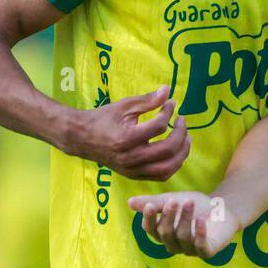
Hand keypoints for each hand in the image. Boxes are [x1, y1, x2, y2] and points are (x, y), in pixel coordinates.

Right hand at [61, 85, 190, 180]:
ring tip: (186, 138)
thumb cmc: (103, 119)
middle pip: (168, 150)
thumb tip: (168, 90)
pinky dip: (173, 165)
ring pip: (167, 168)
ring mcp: (132, 170)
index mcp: (126, 138)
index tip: (170, 104)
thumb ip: (148, 100)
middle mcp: (130, 158)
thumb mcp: (124, 105)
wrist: (81, 138)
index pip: (159, 127)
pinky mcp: (133, 175)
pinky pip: (160, 176)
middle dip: (181, 134)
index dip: (168, 112)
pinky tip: (177, 152)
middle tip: (182, 121)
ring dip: (182, 153)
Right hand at [127, 191, 239, 258]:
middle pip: (165, 233)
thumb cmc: (197, 205)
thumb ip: (154, 202)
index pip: (151, 230)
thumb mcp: (175, 200)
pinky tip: (200, 221)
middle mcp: (175, 245)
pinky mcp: (208, 252)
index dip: (149, 219)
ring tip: (190, 202)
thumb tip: (129, 202)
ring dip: (185, 219)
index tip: (150, 205)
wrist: (224, 208)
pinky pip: (200, 247)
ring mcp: (191, 250)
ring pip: (182, 238)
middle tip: (175, 200)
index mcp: (164, 234)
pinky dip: (199, 234)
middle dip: (169, 216)